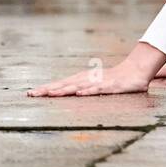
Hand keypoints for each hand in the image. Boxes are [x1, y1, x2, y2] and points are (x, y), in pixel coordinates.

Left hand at [27, 59, 153, 96]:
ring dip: (63, 90)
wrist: (135, 71)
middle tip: (32, 94)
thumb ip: (82, 89)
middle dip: (48, 89)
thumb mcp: (95, 85)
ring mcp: (98, 82)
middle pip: (65, 84)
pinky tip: (79, 94)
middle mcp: (87, 79)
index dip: (46, 88)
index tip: (30, 93)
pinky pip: (98, 89)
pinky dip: (88, 91)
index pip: (60, 84)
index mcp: (82, 79)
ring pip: (78, 86)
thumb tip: (68, 95)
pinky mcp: (111, 86)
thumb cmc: (114, 79)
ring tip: (50, 94)